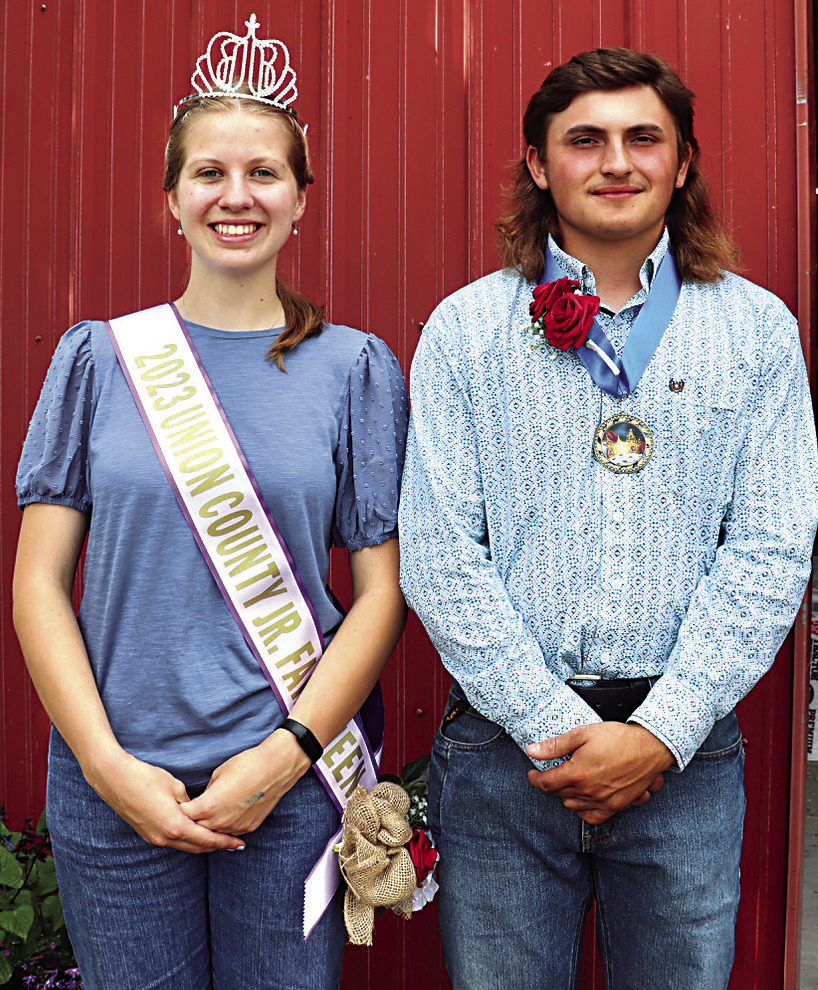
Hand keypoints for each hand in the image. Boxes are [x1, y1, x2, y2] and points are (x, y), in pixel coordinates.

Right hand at [87, 749, 244, 852]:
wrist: (114, 779)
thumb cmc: (146, 778)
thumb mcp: (175, 786)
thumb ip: (190, 802)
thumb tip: (197, 810)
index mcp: (175, 826)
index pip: (207, 839)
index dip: (225, 841)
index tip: (240, 842)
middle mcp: (165, 837)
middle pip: (197, 847)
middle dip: (217, 845)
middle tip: (235, 843)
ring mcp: (154, 838)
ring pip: (184, 846)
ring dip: (202, 844)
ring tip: (219, 840)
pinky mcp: (147, 834)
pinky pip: (173, 841)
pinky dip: (187, 840)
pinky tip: (195, 834)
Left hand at [180, 729, 311, 834]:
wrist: (275, 768)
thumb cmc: (246, 765)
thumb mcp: (218, 774)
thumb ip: (207, 793)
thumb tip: (202, 801)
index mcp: (208, 806)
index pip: (183, 816)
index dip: (179, 811)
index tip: (176, 806)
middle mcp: (220, 821)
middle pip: (196, 830)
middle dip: (190, 823)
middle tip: (186, 816)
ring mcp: (235, 827)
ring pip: (214, 834)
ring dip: (207, 828)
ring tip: (204, 819)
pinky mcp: (248, 828)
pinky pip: (230, 832)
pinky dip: (225, 827)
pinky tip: (225, 817)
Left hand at [526, 722, 673, 824]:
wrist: (650, 747)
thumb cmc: (619, 738)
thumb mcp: (582, 734)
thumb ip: (555, 745)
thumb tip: (533, 751)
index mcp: (577, 774)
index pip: (546, 783)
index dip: (535, 779)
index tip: (533, 774)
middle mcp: (588, 792)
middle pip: (558, 794)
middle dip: (551, 784)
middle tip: (552, 773)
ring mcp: (603, 801)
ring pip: (573, 806)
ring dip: (566, 795)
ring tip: (568, 782)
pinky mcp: (616, 806)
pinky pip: (592, 817)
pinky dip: (584, 810)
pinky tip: (583, 799)